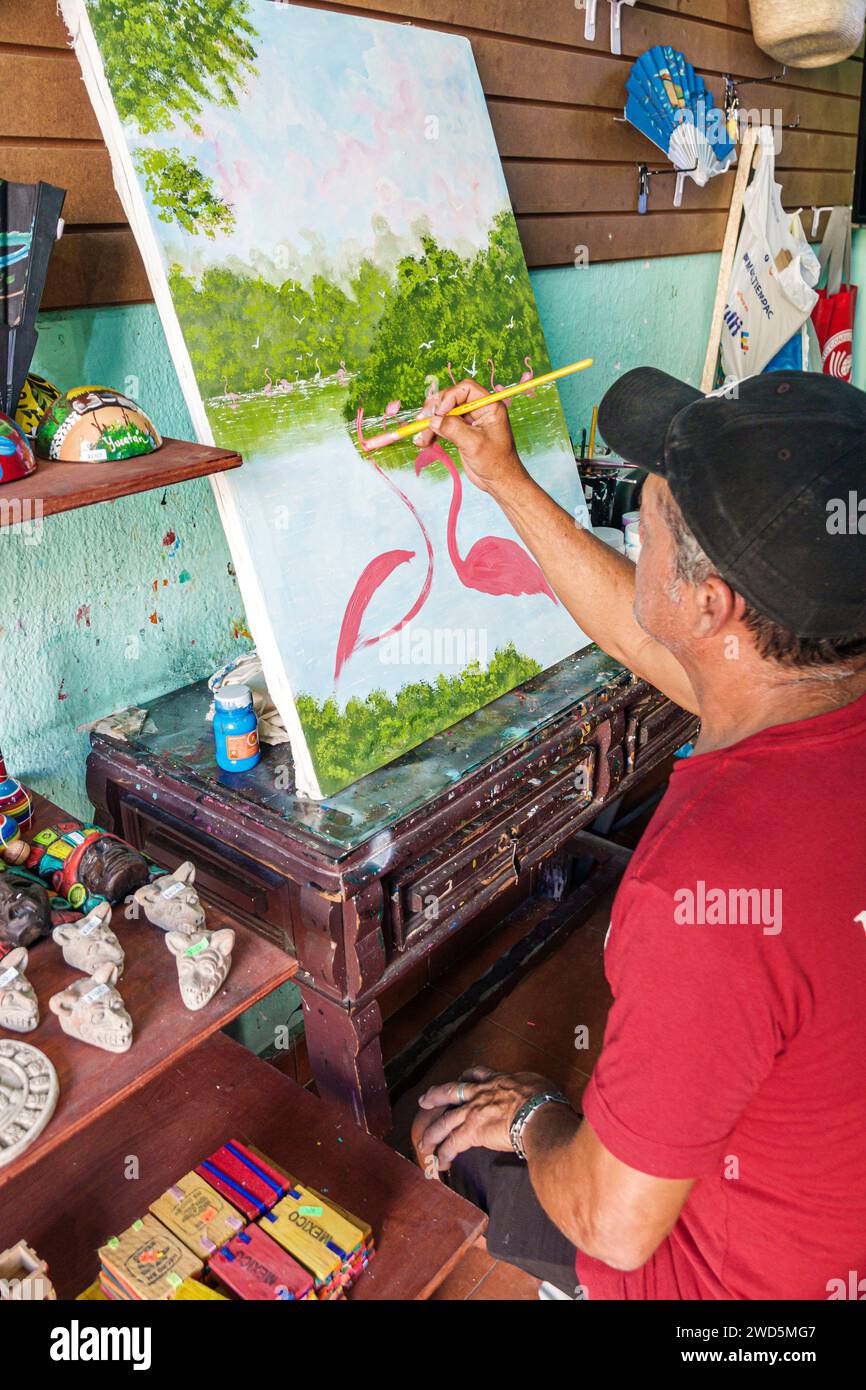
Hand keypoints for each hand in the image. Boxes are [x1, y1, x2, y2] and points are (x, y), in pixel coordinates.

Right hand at [414, 379, 528, 498]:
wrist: (499, 481)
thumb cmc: (495, 462)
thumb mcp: (474, 444)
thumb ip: (453, 429)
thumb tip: (434, 420)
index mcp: (489, 406)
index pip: (466, 388)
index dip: (450, 397)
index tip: (439, 413)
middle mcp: (478, 410)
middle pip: (451, 398)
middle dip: (435, 409)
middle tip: (422, 421)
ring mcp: (469, 421)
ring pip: (444, 413)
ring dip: (430, 423)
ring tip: (421, 439)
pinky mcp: (461, 432)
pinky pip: (443, 426)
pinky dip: (432, 432)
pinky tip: (423, 442)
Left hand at [415, 1066, 557, 1171]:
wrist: (537, 1113)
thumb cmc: (544, 1100)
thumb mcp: (536, 1085)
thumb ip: (529, 1090)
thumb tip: (537, 1096)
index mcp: (497, 1081)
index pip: (477, 1074)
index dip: (467, 1078)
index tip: (461, 1080)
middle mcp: (480, 1094)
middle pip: (450, 1092)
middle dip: (435, 1096)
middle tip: (424, 1100)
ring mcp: (474, 1113)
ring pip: (445, 1121)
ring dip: (432, 1133)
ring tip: (423, 1144)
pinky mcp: (472, 1132)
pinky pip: (453, 1144)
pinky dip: (444, 1154)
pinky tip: (439, 1163)